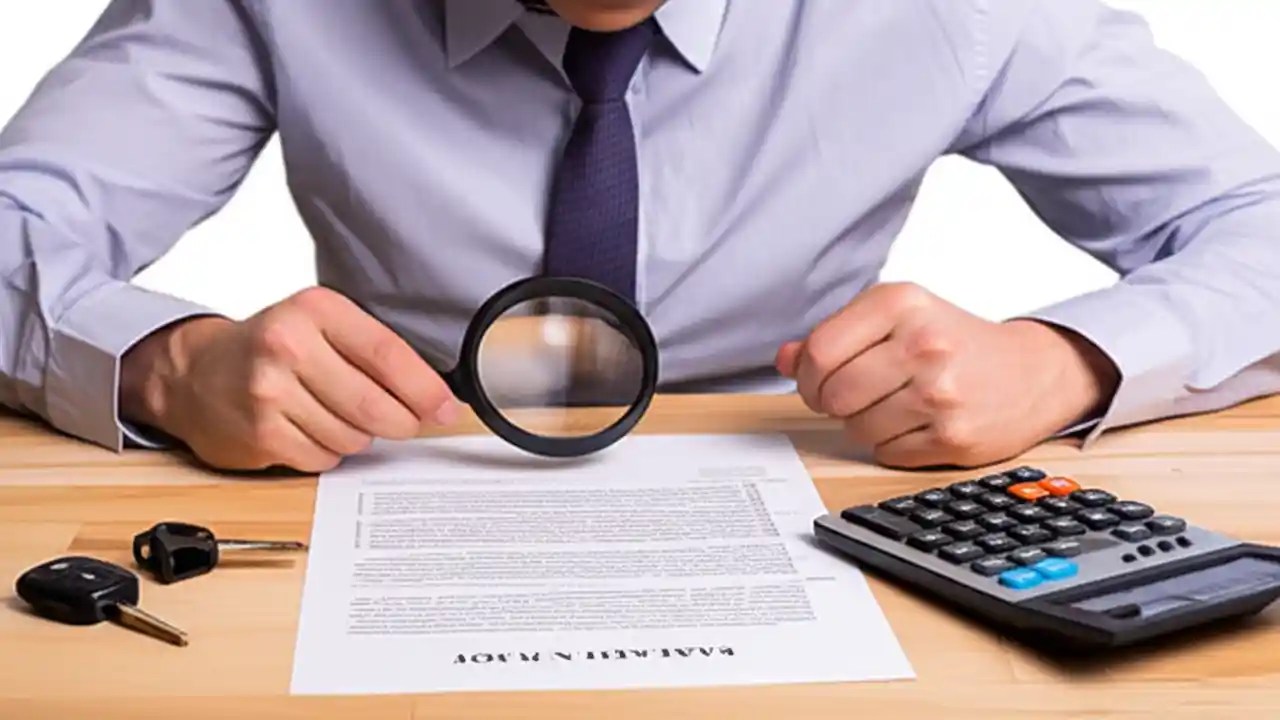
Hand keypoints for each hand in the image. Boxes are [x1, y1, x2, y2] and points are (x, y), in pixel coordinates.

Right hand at [120, 287, 457, 472]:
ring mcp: (270, 393)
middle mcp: (288, 346)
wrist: (193, 371)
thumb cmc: (269, 347)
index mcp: (314, 310)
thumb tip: (435, 395)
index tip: (445, 408)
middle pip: (375, 405)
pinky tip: (309, 429)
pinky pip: (323, 459)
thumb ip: (372, 350)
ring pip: (353, 437)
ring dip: (358, 435)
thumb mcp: (318, 324)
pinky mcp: (259, 434)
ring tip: (333, 414)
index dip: (425, 389)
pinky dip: (327, 452)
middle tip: (404, 422)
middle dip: (402, 422)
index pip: (388, 354)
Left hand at [776, 283, 1118, 468]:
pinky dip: (890, 444)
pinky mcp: (952, 436)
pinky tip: (914, 423)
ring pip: (856, 428)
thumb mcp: (896, 318)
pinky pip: (886, 452)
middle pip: (833, 394)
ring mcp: (940, 393)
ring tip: (891, 405)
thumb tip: (784, 359)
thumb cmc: (954, 341)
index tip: (818, 379)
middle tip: (851, 396)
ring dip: (862, 424)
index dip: (806, 375)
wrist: (1032, 372)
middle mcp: (923, 344)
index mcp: (901, 303)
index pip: (819, 353)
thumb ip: (835, 335)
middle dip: (831, 402)